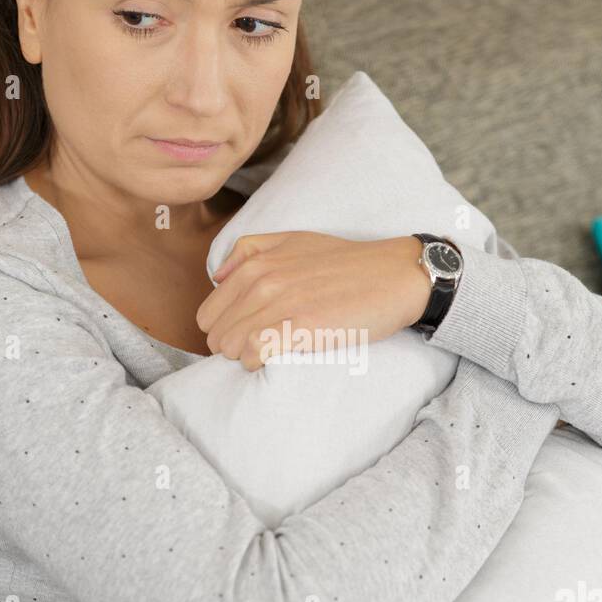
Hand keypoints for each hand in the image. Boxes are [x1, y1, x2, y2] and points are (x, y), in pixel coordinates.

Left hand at [196, 231, 431, 370]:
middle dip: (230, 345)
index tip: (243, 335)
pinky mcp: (303, 327)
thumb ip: (250, 250)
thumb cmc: (346, 262)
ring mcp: (282, 304)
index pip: (208, 312)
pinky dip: (257, 361)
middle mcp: (263, 281)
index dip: (223, 329)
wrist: (392, 276)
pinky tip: (272, 359)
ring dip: (243, 357)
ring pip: (231, 346)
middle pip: (216, 333)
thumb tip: (217, 277)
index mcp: (256, 264)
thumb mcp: (294, 240)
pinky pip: (256, 353)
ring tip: (267, 354)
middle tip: (256, 348)